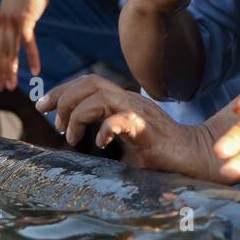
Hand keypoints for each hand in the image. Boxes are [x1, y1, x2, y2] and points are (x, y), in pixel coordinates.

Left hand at [0, 0, 50, 90]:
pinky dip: (31, 57)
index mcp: (1, 18)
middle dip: (0, 71)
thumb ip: (16, 13)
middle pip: (0, 51)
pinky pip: (28, 43)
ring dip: (11, 69)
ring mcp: (13, 20)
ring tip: (12, 85)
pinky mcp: (25, 19)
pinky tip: (34, 70)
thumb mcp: (18, 1)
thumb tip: (19, 20)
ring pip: (10, 50)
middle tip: (2, 87)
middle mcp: (3, 21)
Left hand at [36, 74, 222, 179]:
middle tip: (49, 118)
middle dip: (62, 96)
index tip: (43, 106)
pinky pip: (121, 120)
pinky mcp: (148, 129)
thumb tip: (80, 148)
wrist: (196, 157)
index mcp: (122, 101)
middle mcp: (128, 100)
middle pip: (90, 82)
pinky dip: (105, 129)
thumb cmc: (161, 153)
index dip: (62, 91)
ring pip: (101, 96)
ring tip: (71, 136)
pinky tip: (100, 144)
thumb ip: (107, 137)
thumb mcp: (126, 143)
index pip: (88, 84)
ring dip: (78, 114)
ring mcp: (139, 112)